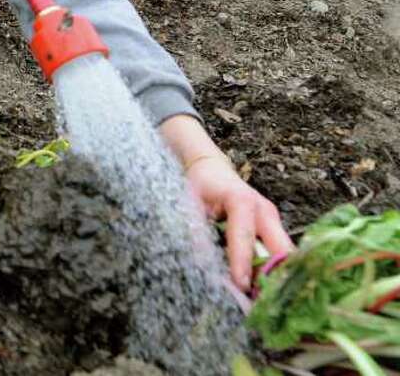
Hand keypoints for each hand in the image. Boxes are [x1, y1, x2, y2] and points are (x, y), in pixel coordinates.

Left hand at [185, 155, 293, 291]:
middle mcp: (264, 211)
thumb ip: (195, 231)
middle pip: (279, 248)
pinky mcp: (272, 229)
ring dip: (276, 277)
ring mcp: (272, 221)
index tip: (241, 285)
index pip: (243, 236)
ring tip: (266, 302)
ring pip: (283, 254)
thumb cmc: (199, 186)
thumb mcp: (189, 204)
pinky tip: (265, 291)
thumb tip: (200, 262)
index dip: (242, 262)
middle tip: (265, 302)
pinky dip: (273, 271)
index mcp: (242, 201)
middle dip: (275, 275)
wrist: (211, 170)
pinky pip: (277, 254)